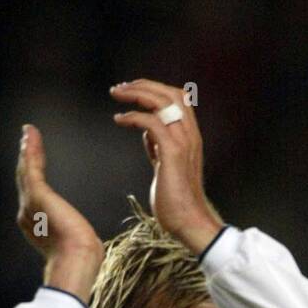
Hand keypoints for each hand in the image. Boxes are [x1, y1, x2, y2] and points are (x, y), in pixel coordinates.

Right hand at [16, 124, 103, 300]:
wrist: (76, 260)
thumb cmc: (81, 258)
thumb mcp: (76, 244)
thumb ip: (76, 237)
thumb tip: (90, 243)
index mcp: (35, 226)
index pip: (32, 195)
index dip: (31, 177)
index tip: (33, 164)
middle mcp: (27, 214)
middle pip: (25, 180)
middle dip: (25, 160)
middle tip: (27, 141)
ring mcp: (30, 204)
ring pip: (26, 171)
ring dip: (27, 150)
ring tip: (28, 133)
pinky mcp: (37, 195)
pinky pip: (31, 167)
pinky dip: (31, 149)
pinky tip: (31, 134)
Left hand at [110, 80, 224, 252]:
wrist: (188, 222)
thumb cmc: (176, 201)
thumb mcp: (167, 166)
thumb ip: (160, 148)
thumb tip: (148, 135)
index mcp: (190, 135)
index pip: (177, 97)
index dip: (155, 89)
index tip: (133, 91)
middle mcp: (189, 134)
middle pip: (169, 92)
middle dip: (142, 85)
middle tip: (119, 89)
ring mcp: (183, 142)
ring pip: (161, 102)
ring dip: (136, 94)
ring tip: (117, 95)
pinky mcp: (172, 153)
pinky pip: (151, 122)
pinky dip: (133, 116)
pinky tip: (119, 120)